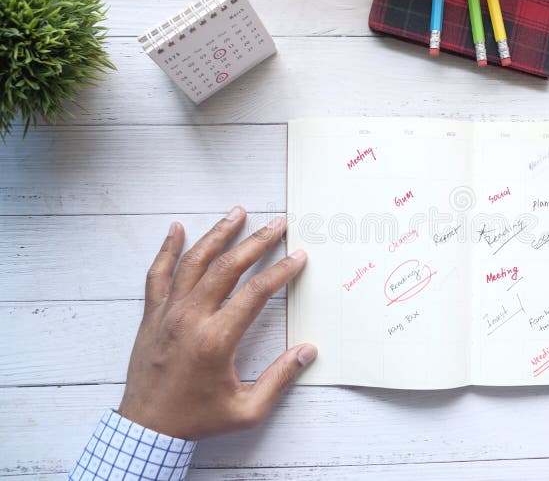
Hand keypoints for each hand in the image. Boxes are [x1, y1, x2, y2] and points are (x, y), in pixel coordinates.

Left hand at [118, 206, 316, 439]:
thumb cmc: (197, 419)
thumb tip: (308, 351)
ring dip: (218, 234)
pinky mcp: (151, 315)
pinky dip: (167, 249)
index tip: (298, 256)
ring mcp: (168, 313)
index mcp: (217, 339)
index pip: (256, 292)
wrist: (146, 429)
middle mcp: (191, 318)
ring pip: (194, 262)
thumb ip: (280, 379)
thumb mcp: (247, 410)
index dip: (281, 271)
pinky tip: (176, 228)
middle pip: (227, 267)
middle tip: (278, 224)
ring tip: (238, 212)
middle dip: (257, 241)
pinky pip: (157, 274)